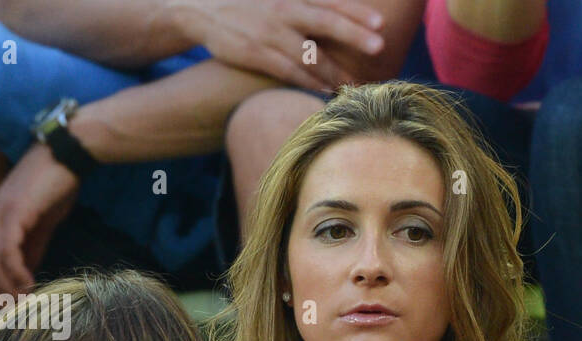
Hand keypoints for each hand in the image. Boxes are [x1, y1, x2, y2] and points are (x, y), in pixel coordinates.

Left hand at [0, 143, 79, 295]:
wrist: (67, 153)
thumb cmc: (57, 185)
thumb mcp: (42, 223)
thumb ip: (31, 248)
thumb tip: (24, 276)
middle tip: (6, 317)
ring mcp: (0, 213)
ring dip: (5, 287)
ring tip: (21, 305)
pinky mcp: (14, 211)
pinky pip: (7, 249)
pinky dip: (15, 271)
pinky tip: (29, 285)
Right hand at [178, 0, 386, 90]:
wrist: (201, 8)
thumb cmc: (248, 3)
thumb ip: (305, 2)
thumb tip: (334, 8)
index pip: (330, 2)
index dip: (356, 12)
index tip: (380, 23)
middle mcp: (283, 11)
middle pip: (325, 22)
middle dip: (354, 35)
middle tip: (379, 46)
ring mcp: (269, 33)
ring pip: (309, 54)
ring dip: (334, 71)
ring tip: (354, 85)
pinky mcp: (255, 54)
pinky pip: (287, 71)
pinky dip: (308, 82)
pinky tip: (325, 91)